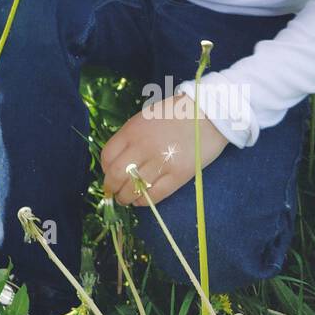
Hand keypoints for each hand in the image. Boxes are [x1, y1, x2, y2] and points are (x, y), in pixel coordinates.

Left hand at [100, 93, 229, 206]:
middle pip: (116, 175)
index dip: (105, 169)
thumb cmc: (176, 113)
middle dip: (112, 188)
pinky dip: (144, 201)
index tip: (108, 174)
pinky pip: (155, 195)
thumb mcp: (146, 118)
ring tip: (127, 199)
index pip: (107, 156)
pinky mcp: (179, 175)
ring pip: (133, 188)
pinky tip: (142, 200)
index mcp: (132, 130)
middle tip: (114, 192)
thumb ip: (131, 137)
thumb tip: (119, 161)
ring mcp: (160, 162)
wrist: (209, 113)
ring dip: (126, 198)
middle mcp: (142, 146)